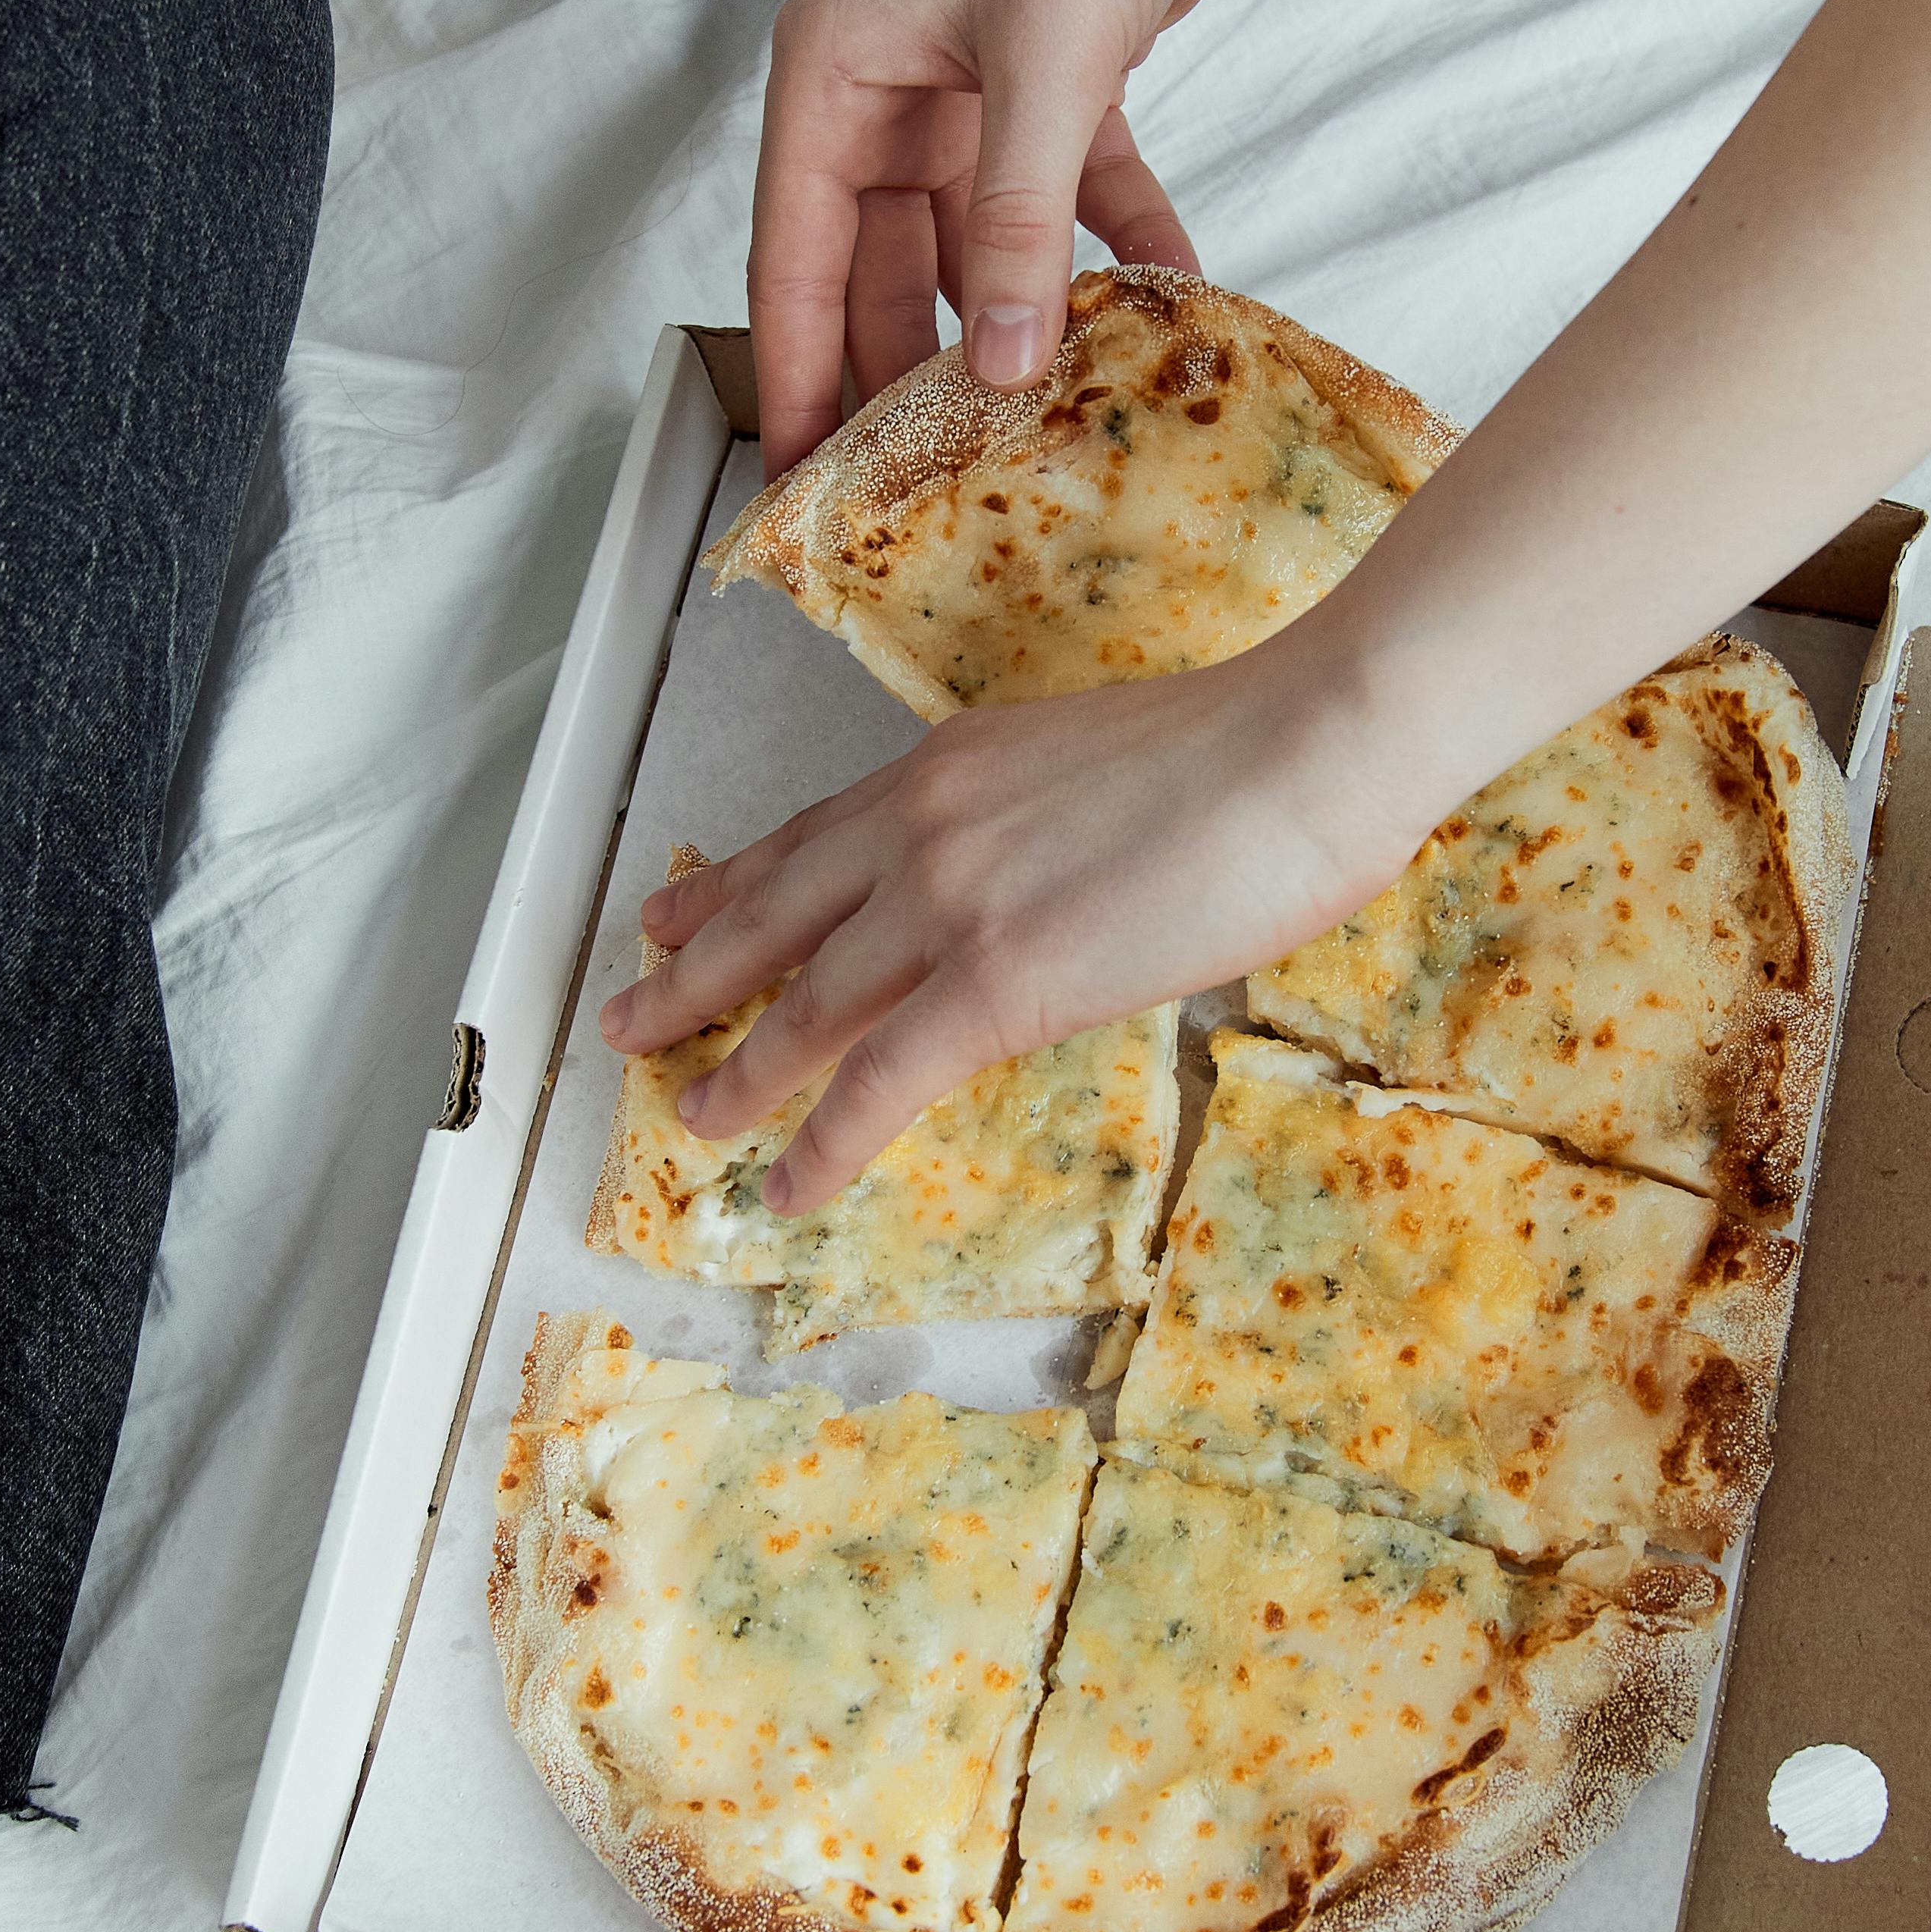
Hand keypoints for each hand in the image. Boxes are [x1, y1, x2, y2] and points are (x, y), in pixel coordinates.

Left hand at [599, 635, 1419, 1210]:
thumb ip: (1037, 825)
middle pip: (772, 913)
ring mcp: (947, 902)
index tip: (670, 914)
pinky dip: (821, 1139)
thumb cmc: (1251, 754)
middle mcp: (921, 825)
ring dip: (737, 1066)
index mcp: (950, 768)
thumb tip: (1042, 886)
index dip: (731, 885)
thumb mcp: (1097, 769)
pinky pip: (878, 1078)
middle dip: (688, 973)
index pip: (811, 836)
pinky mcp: (995, 981)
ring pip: (804, 1001)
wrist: (1305, 746)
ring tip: (691, 1115)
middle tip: (625, 1019)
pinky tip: (785, 1185)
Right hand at [750, 0, 1278, 470]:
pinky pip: (1075, 196)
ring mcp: (974, 87)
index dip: (794, 373)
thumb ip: (1017, 224)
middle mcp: (888, 88)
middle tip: (919, 488)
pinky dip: (1113, 249)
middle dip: (902, 372)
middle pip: (876, 267)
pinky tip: (1157, 313)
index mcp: (835, 75)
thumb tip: (997, 364)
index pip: (792, 257)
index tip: (799, 478)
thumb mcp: (1046, 65)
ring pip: (977, 244)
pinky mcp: (1062, 80)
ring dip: (1012, 321)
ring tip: (1033, 429)